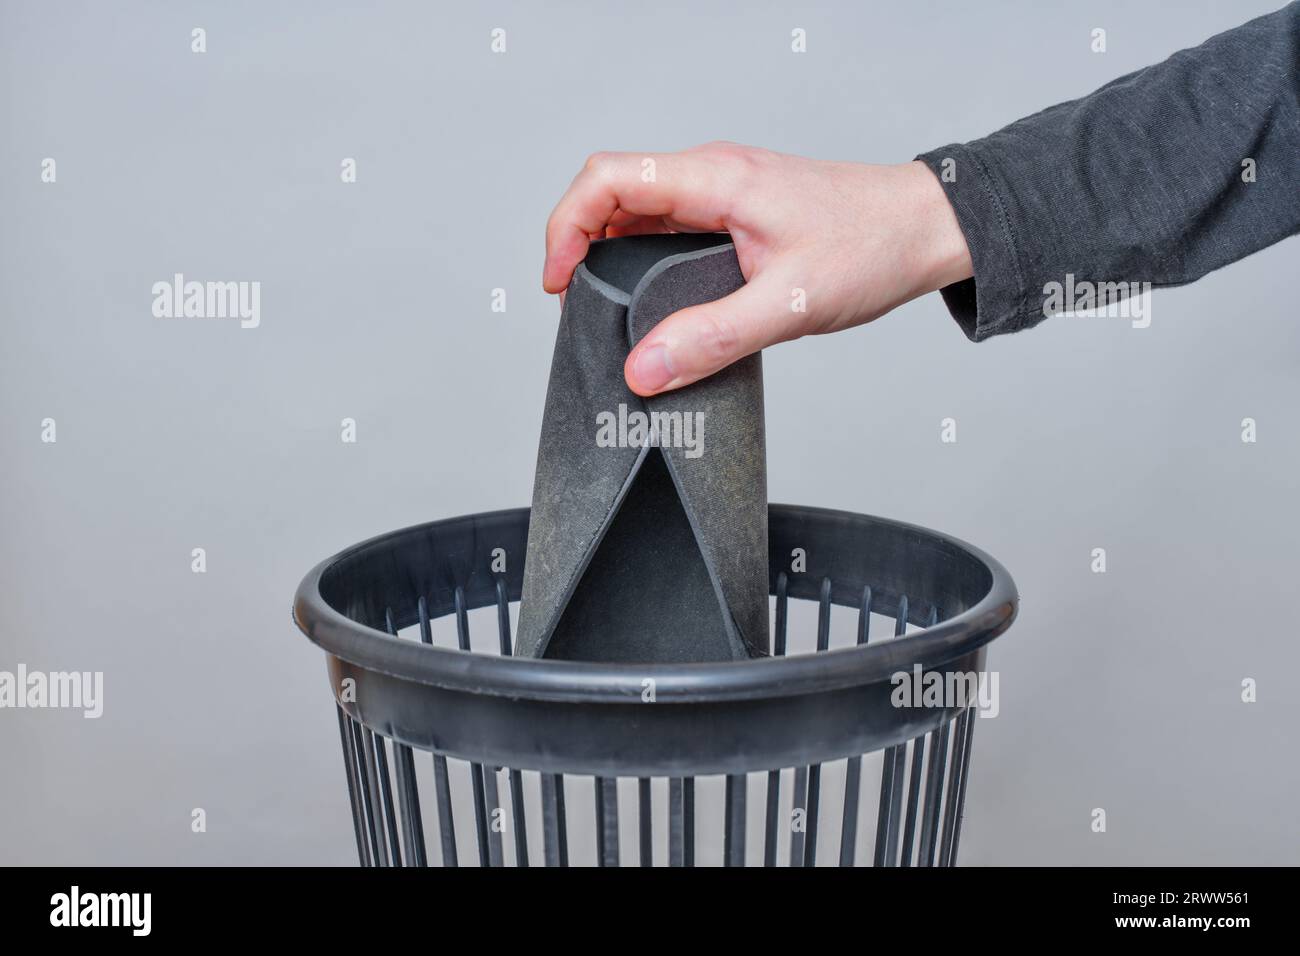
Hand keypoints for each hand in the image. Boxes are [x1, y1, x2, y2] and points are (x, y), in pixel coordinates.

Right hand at [543, 142, 972, 395]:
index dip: (566, 226)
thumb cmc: (873, 248)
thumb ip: (712, 338)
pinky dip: (641, 258)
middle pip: (612, 192)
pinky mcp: (735, 213)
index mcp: (717, 179)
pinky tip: (651, 302)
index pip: (607, 178)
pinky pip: (667, 226)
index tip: (558, 282)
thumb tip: (643, 369)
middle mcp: (712, 176)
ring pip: (637, 209)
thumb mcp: (790, 304)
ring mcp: (723, 192)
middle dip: (578, 244)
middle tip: (578, 308)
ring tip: (605, 310)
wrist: (927, 229)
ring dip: (608, 252)